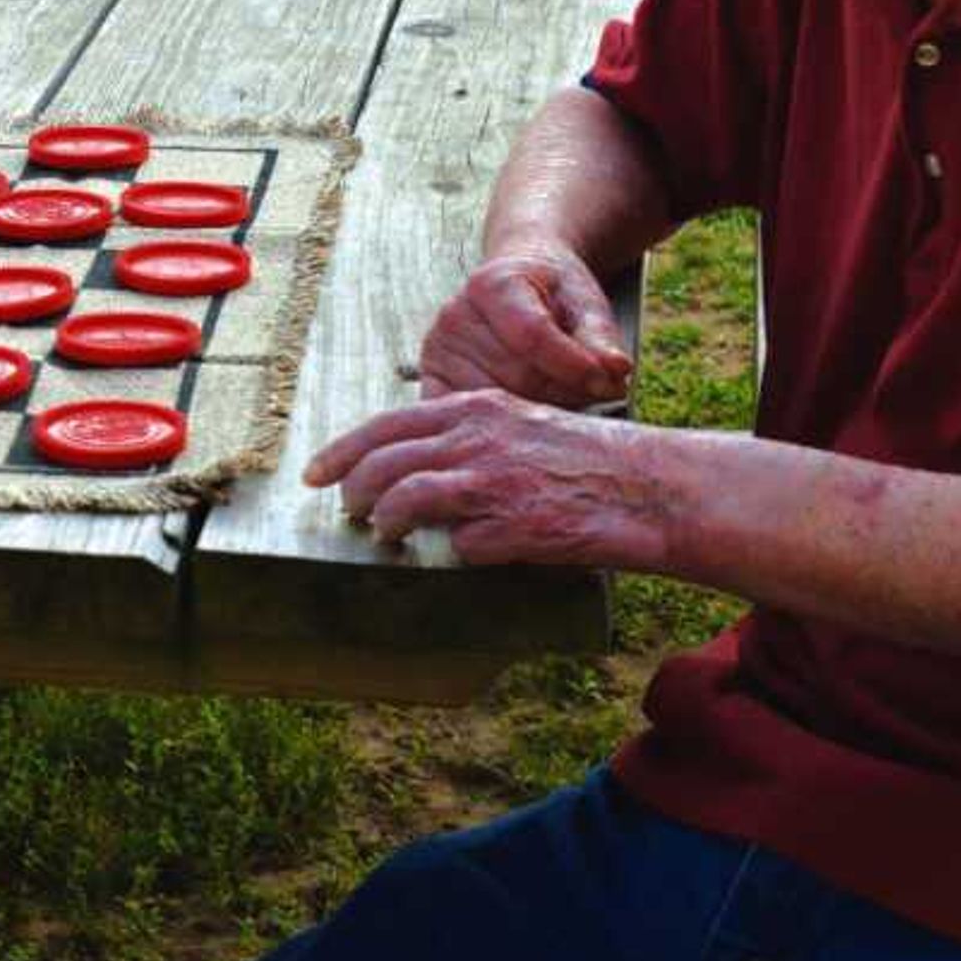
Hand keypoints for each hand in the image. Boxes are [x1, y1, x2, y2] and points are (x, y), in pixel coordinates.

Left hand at [305, 389, 679, 567]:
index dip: (340, 451)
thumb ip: (469, 438)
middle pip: (382, 464)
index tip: (314, 474)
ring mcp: (492, 483)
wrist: (646, 485)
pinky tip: (473, 551)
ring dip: (388, 524)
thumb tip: (418, 468)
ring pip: (406, 502)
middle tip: (350, 512)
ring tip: (386, 536)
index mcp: (475, 409)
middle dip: (354, 493)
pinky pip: (459, 545)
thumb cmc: (585, 458)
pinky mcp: (512, 526)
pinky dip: (457, 552)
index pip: (384, 425)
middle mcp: (475, 439)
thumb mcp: (519, 424)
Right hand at [419, 247, 633, 406]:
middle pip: (519, 377)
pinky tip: (523, 418)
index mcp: (492, 284)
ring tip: (558, 394)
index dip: (576, 366)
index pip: (533, 335)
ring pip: (498, 405)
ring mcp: (437, 351)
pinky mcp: (432, 380)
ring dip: (539, 411)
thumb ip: (600, 337)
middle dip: (565, 392)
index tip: (612, 384)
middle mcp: (455, 316)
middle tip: (589, 390)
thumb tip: (616, 370)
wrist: (518, 283)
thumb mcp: (584, 302)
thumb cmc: (553, 295)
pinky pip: (466, 416)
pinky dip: (499, 423)